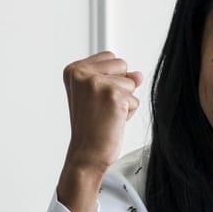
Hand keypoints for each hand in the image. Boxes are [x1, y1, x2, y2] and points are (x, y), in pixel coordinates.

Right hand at [62, 51, 144, 173]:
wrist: (87, 153)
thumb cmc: (90, 127)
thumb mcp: (100, 95)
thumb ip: (118, 78)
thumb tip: (138, 75)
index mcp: (74, 70)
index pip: (110, 57)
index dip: (111, 78)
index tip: (96, 98)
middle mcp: (82, 73)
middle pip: (122, 64)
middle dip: (119, 86)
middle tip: (102, 107)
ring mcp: (97, 83)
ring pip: (130, 82)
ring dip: (124, 101)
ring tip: (106, 115)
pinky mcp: (113, 95)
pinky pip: (135, 100)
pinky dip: (128, 113)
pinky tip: (112, 121)